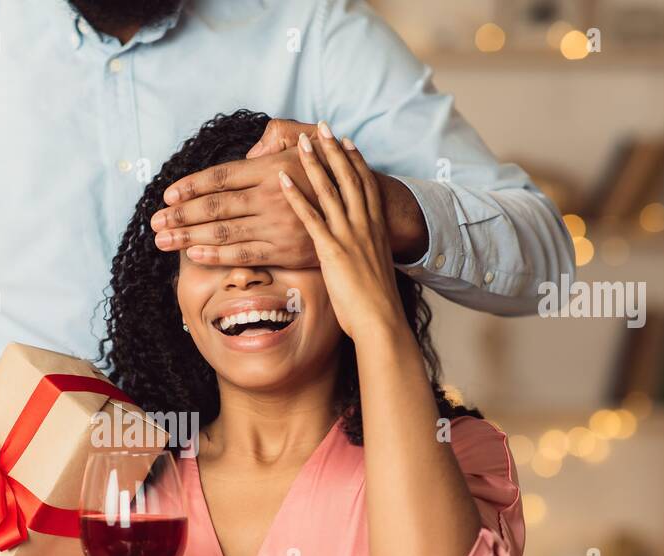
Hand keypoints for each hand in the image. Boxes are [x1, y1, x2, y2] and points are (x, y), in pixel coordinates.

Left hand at [151, 120, 319, 268]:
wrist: (366, 209)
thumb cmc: (326, 171)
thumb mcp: (303, 141)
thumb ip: (272, 139)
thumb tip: (247, 151)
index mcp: (271, 168)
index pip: (221, 177)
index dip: (191, 186)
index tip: (167, 195)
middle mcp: (271, 195)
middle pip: (215, 206)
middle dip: (180, 215)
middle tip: (155, 223)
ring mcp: (277, 225)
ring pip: (223, 232)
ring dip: (188, 236)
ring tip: (163, 240)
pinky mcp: (285, 250)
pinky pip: (243, 254)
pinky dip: (215, 254)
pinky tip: (192, 253)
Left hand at [276, 122, 408, 337]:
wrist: (381, 321)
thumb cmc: (373, 303)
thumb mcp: (370, 269)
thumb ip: (359, 252)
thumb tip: (347, 249)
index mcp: (374, 228)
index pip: (366, 185)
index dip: (355, 160)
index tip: (346, 140)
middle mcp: (364, 225)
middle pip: (348, 178)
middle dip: (334, 151)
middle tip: (323, 126)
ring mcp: (349, 236)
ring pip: (330, 190)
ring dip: (313, 163)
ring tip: (301, 142)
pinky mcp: (332, 250)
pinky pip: (311, 217)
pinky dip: (296, 196)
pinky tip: (282, 180)